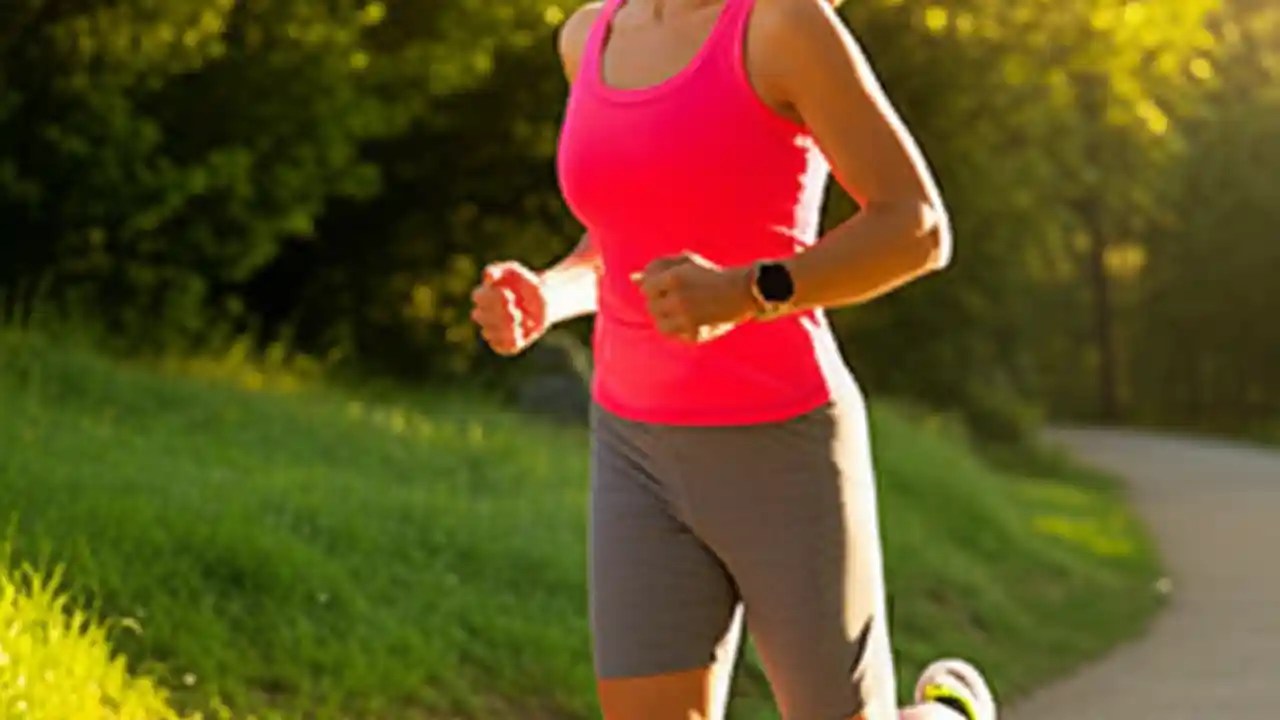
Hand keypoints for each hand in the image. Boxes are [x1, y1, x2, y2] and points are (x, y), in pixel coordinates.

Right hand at [470, 262, 547, 355]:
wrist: (544, 298)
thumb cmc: (525, 283)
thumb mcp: (513, 270)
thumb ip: (499, 270)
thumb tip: (488, 276)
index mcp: (482, 296)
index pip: (478, 297)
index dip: (491, 297)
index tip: (509, 293)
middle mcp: (484, 315)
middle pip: (480, 316)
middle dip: (498, 311)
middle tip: (516, 307)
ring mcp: (493, 330)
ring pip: (488, 333)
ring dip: (504, 326)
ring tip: (520, 317)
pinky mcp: (506, 344)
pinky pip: (502, 347)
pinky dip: (510, 341)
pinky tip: (521, 332)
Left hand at [632, 252, 755, 342]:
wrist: (742, 293)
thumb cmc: (711, 275)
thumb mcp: (686, 264)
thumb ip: (658, 267)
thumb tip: (632, 278)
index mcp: (675, 278)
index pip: (646, 289)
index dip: (655, 288)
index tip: (668, 288)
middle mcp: (679, 300)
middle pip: (651, 307)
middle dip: (660, 303)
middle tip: (677, 299)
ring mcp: (687, 320)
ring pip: (659, 325)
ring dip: (666, 318)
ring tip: (680, 312)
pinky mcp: (695, 335)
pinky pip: (675, 336)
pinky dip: (679, 330)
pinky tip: (690, 321)